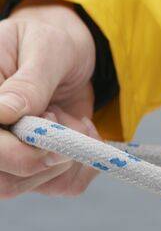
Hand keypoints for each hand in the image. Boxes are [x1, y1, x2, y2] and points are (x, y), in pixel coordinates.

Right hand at [0, 0, 100, 197]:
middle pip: (2, 179)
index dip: (15, 149)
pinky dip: (82, 164)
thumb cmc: (51, 44)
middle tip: (61, 116)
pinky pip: (59, 186)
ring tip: (69, 118)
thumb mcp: (45, 48)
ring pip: (24, 186)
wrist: (72, 59)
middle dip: (42, 156)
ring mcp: (6, 157)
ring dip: (63, 159)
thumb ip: (28, 83)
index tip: (50, 117)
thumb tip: (3, 112)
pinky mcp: (34, 171)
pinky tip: (81, 132)